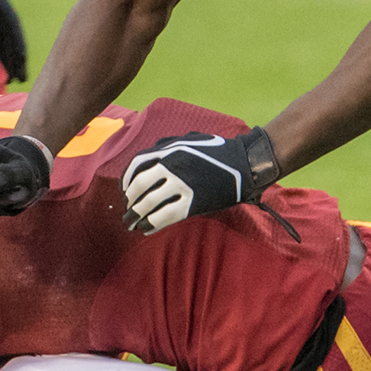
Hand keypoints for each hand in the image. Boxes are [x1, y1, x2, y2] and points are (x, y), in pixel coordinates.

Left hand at [120, 128, 280, 233]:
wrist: (244, 164)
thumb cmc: (218, 152)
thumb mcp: (189, 140)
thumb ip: (167, 147)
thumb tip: (148, 161)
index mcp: (168, 149)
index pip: (136, 165)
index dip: (127, 181)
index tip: (126, 192)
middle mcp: (170, 165)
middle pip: (139, 186)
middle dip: (130, 202)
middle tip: (129, 211)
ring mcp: (181, 184)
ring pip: (149, 203)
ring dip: (137, 216)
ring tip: (134, 224)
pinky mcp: (192, 201)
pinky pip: (165, 216)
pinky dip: (153, 224)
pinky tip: (148, 229)